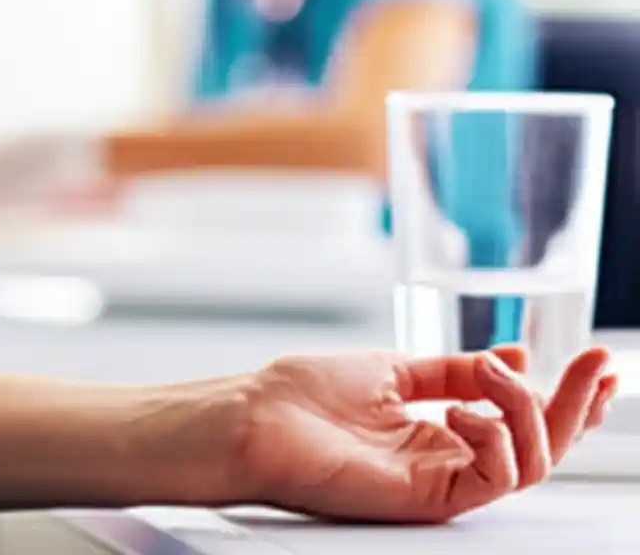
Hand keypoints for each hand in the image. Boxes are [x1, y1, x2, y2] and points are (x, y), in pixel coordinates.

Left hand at [233, 346, 616, 522]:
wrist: (256, 417)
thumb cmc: (304, 395)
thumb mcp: (395, 369)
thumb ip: (457, 370)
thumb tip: (516, 356)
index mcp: (441, 429)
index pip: (521, 422)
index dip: (565, 395)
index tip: (595, 362)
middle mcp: (447, 457)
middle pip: (542, 447)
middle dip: (577, 404)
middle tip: (597, 368)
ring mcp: (440, 479)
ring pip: (531, 464)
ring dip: (530, 410)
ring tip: (493, 376)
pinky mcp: (428, 496)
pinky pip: (495, 479)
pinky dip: (496, 438)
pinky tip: (464, 410)